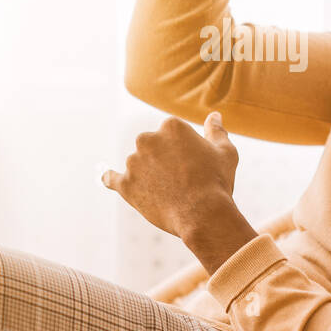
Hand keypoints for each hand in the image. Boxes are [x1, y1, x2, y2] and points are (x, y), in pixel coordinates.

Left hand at [102, 112, 257, 272]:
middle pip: (152, 146)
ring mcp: (133, 162)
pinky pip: (111, 179)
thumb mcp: (225, 152)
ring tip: (170, 193)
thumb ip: (216, 131)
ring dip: (149, 174)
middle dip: (162, 159)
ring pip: (138, 165)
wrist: (203, 214)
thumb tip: (214, 116)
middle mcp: (147, 139)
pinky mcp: (125, 184)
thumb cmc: (217, 182)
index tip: (193, 166)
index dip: (183, 152)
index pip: (171, 134)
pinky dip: (109, 178)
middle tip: (182, 179)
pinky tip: (105, 176)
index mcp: (170, 126)